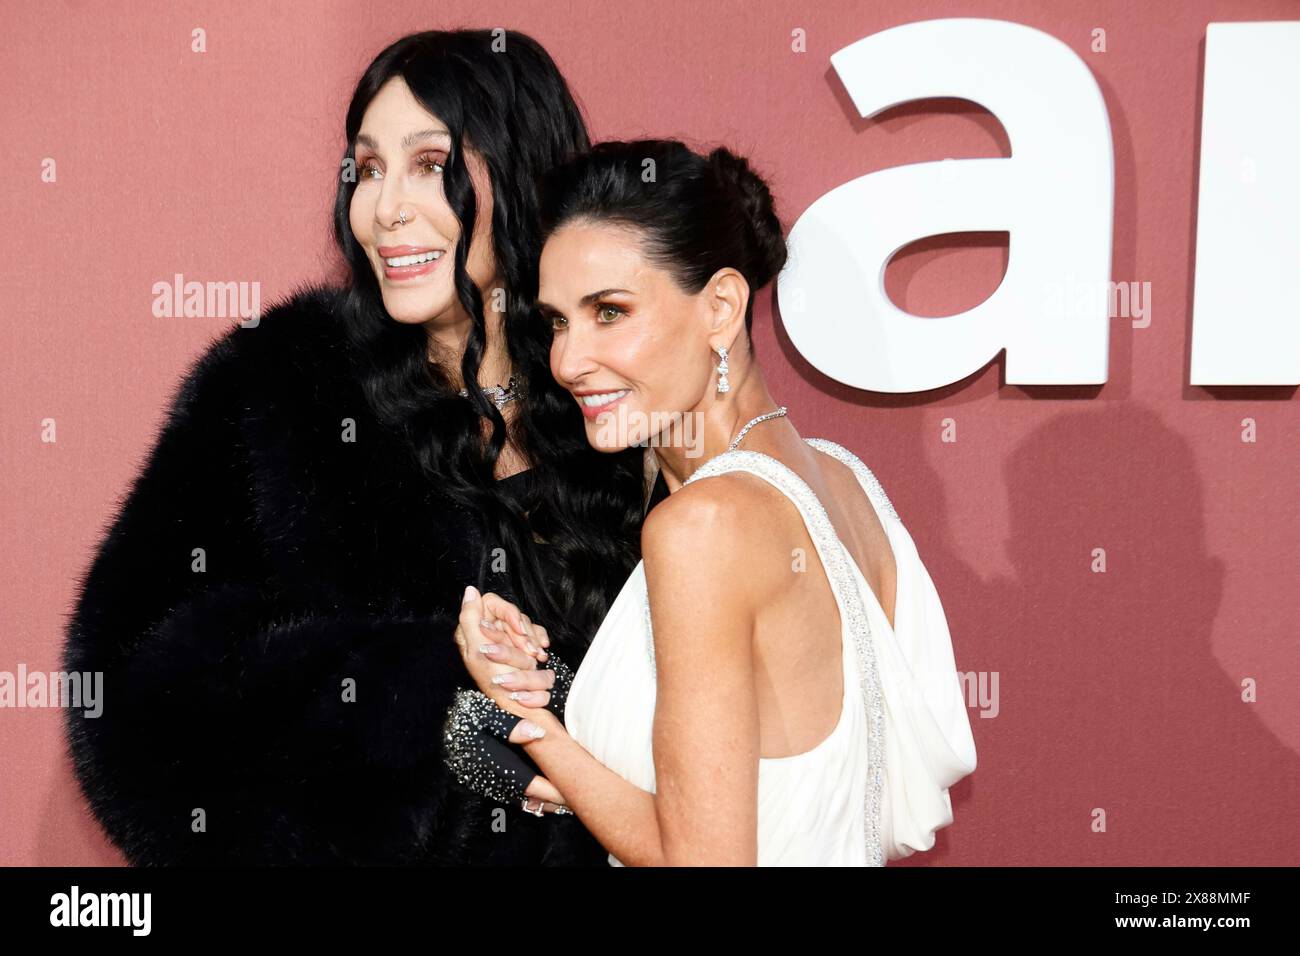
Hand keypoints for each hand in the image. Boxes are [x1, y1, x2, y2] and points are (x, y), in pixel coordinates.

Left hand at [454, 586, 563, 739]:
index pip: (493, 603)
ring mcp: (508, 642)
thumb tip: (469, 591)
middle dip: (524, 633)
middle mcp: (491, 635)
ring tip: (534, 660)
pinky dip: (540, 644)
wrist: (517, 709)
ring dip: (533, 643)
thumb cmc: (495, 683)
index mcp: (476, 631)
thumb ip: (470, 618)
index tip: (519, 628)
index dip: (509, 613)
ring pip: (526, 625)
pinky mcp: (522, 651)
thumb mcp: (476, 650)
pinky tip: (541, 656)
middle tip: (529, 651)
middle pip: (513, 615)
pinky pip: (536, 636)